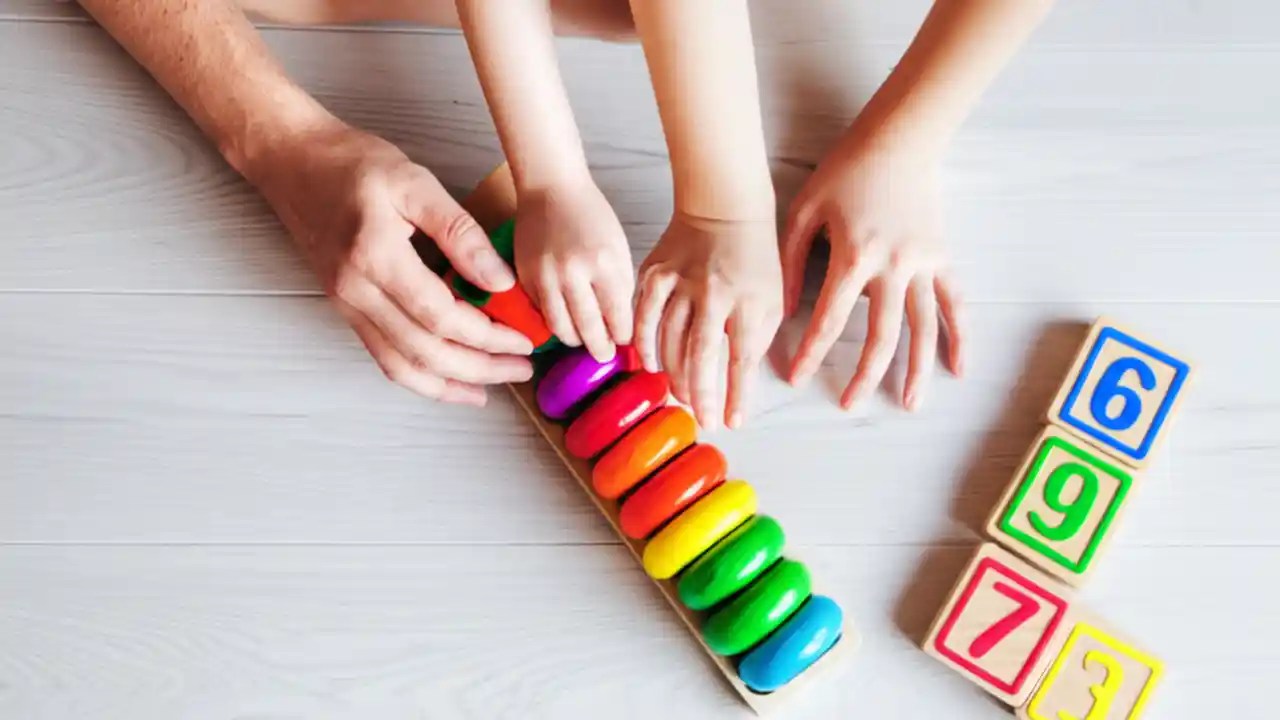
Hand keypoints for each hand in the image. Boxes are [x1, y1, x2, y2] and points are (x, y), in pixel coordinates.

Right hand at [244, 123, 534, 405]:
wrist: (291, 161)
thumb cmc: (352, 163)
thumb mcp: (415, 182)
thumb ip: (459, 232)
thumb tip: (499, 279)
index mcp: (375, 256)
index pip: (439, 314)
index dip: (486, 335)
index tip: (523, 338)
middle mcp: (356, 290)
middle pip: (424, 351)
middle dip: (479, 367)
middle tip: (521, 369)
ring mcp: (346, 305)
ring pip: (401, 366)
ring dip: (451, 384)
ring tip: (492, 385)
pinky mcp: (345, 309)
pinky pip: (384, 357)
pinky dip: (421, 377)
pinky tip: (450, 380)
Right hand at [514, 176, 634, 361]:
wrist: (551, 188)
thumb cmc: (591, 216)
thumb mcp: (617, 249)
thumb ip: (619, 288)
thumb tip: (620, 328)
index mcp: (603, 264)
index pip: (617, 319)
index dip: (621, 336)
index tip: (623, 342)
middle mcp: (572, 273)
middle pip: (588, 331)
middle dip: (600, 349)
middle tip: (604, 355)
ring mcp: (545, 277)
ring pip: (560, 329)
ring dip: (574, 340)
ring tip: (584, 340)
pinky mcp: (525, 277)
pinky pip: (541, 313)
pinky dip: (553, 321)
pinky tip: (563, 319)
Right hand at [634, 214, 782, 430]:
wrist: (724, 206)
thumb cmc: (754, 257)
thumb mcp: (772, 297)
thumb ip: (758, 338)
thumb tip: (740, 380)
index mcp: (749, 299)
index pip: (741, 359)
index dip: (735, 396)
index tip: (731, 422)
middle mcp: (713, 293)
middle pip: (700, 356)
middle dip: (700, 395)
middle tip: (701, 417)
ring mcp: (680, 282)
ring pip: (669, 341)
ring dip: (674, 375)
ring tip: (680, 396)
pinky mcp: (655, 273)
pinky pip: (644, 317)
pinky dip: (645, 344)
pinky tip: (650, 364)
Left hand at [782, 132, 964, 411]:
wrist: (897, 141)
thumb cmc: (843, 173)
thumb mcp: (804, 211)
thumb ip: (789, 261)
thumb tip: (777, 310)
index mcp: (855, 255)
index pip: (830, 318)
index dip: (811, 351)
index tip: (794, 377)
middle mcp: (894, 266)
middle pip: (881, 334)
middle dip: (863, 374)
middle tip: (847, 404)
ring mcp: (924, 264)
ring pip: (922, 328)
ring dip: (915, 369)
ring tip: (907, 404)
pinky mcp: (943, 258)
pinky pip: (955, 303)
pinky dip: (960, 337)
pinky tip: (959, 369)